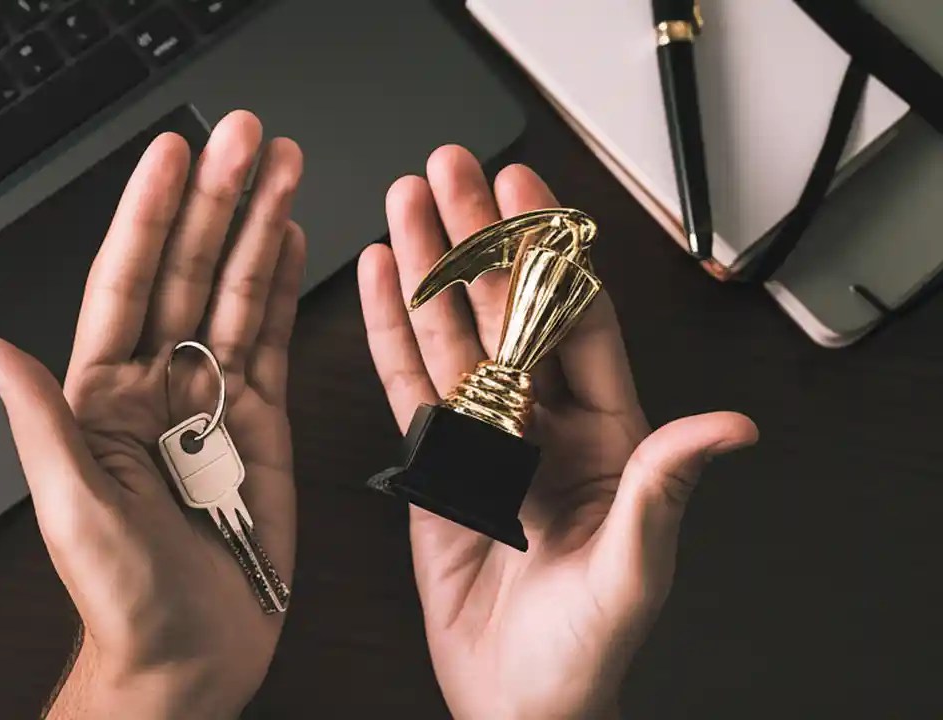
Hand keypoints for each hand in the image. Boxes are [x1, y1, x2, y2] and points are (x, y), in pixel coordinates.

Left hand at [0, 111, 304, 718]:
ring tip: (282, 167)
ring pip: (236, 295)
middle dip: (220, 200)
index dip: (150, 216)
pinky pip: (271, 344)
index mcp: (102, 397)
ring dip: (258, 228)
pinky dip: (282, 289)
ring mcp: (213, 402)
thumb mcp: (71, 507)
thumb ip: (40, 419)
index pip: (126, 283)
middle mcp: (158, 387)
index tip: (173, 157)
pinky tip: (289, 241)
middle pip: (189, 272)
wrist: (188, 658)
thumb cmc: (123, 598)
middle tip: (248, 138)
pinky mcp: (261, 427)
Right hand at [358, 148, 757, 718]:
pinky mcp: (435, 465)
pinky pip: (408, 384)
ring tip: (404, 201)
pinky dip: (389, 329)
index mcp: (606, 435)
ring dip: (427, 268)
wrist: (519, 697)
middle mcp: (542, 423)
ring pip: (449, 333)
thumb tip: (730, 426)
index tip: (522, 190)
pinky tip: (378, 279)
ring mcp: (484, 439)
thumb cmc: (588, 647)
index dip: (547, 249)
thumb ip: (665, 486)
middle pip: (504, 307)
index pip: (574, 318)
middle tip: (449, 170)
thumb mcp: (637, 565)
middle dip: (476, 236)